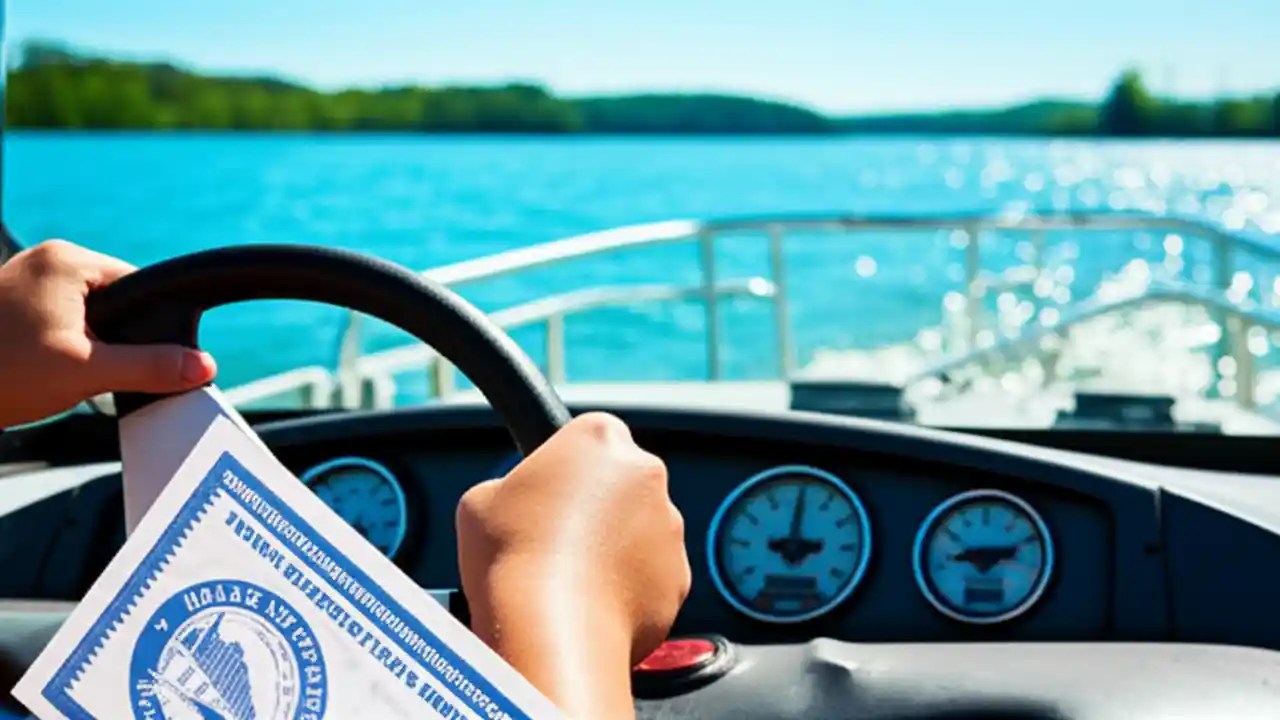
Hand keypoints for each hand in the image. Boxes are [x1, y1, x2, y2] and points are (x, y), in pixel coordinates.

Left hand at [0, 240, 216, 428]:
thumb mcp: (86, 372)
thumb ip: (150, 367)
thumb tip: (202, 366)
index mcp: (67, 260)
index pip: (138, 284)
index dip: (152, 325)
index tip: (149, 357)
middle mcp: (46, 261)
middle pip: (114, 301)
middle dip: (114, 341)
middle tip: (97, 372)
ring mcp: (25, 282)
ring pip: (87, 316)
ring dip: (88, 348)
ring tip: (65, 373)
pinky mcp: (12, 307)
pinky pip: (61, 323)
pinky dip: (63, 350)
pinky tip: (48, 372)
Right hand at [457, 412, 689, 718]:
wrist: (549, 629)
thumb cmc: (511, 556)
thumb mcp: (481, 500)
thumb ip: (511, 487)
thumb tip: (516, 503)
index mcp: (599, 437)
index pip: (589, 436)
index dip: (565, 466)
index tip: (547, 492)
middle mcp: (646, 475)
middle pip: (622, 482)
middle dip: (597, 505)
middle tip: (556, 537)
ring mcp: (669, 528)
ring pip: (642, 532)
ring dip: (615, 547)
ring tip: (569, 578)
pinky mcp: (679, 579)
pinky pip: (653, 578)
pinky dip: (630, 589)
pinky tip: (591, 604)